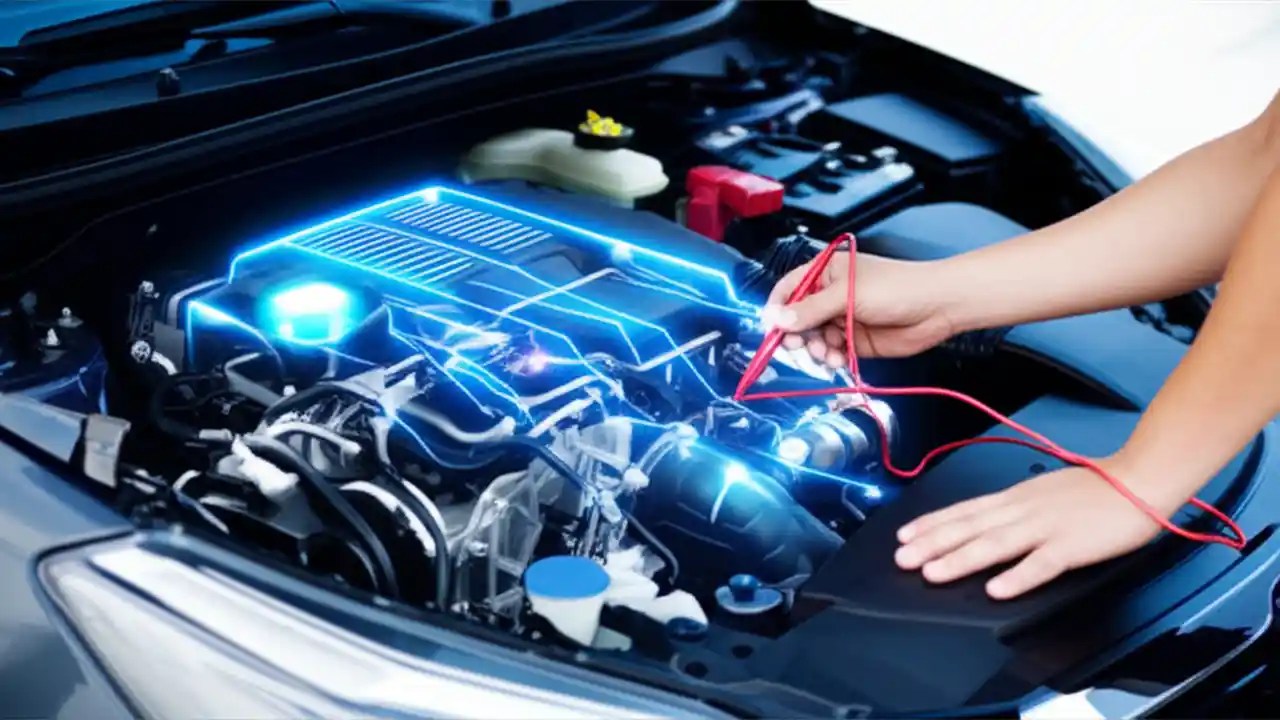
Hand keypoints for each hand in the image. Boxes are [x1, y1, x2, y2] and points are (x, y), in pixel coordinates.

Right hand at [761, 253, 956, 367]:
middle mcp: (829, 296)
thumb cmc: (895, 288)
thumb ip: (810, 310)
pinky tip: (837, 359)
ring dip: (815, 349)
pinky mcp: (853, 341)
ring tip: (826, 353)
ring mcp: (841, 319)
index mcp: (825, 273)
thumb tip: (775, 320)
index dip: (777, 309)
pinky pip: (830, 352)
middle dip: (796, 334)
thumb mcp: (847, 295)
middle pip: (797, 318)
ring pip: (813, 338)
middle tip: (798, 345)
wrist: (936, 307)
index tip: (772, 328)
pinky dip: (829, 358)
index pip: (788, 289)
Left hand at [894, 461, 1179, 598]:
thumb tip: (989, 519)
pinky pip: (1041, 564)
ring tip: (932, 573)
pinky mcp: (1072, 546)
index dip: (932, 523)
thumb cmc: (1097, 487)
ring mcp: (1046, 527)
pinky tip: (997, 590)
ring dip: (961, 559)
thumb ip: (1016, 507)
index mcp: (1016, 498)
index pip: (964, 510)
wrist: (1141, 479)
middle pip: (970, 527)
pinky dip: (1017, 577)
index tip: (903, 535)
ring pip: (995, 545)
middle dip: (932, 543)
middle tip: (901, 558)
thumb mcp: (1044, 491)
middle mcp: (1023, 510)